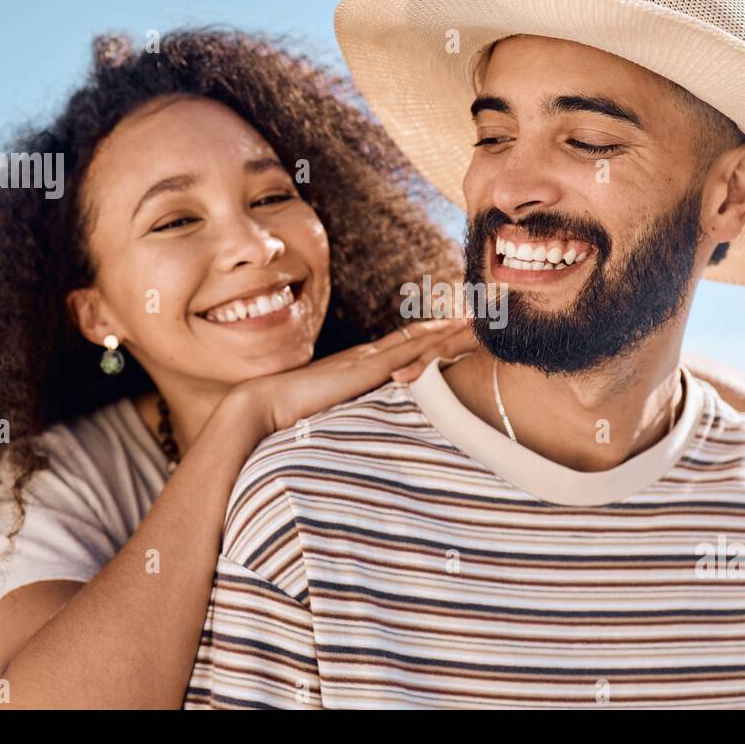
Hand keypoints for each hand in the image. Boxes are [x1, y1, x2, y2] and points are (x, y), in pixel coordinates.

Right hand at [236, 317, 477, 436]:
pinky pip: (407, 351)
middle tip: (480, 313)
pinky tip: (453, 332)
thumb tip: (364, 430)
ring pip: (418, 338)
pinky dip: (432, 340)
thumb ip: (351, 415)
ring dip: (448, 328)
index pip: (404, 345)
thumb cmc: (291, 416)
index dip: (430, 334)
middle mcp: (368, 356)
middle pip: (418, 334)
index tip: (456, 327)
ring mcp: (368, 359)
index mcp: (361, 366)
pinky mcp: (367, 370)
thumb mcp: (332, 415)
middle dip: (448, 325)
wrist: (264, 406)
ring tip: (477, 317)